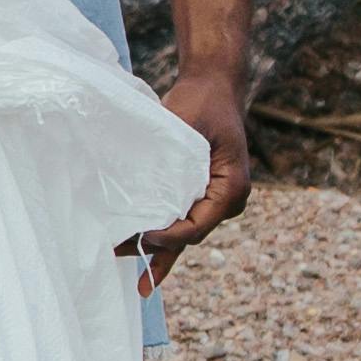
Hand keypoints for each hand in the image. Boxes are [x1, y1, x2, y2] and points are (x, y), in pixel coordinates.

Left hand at [127, 61, 250, 271]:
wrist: (213, 87)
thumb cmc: (201, 102)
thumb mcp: (185, 126)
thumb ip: (171, 161)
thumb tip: (142, 191)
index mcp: (232, 188)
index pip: (197, 226)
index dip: (168, 237)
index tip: (140, 236)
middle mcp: (227, 201)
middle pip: (190, 236)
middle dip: (158, 252)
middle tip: (131, 273)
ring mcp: (215, 200)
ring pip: (184, 232)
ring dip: (157, 247)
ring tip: (128, 267)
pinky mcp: (202, 195)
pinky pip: (183, 220)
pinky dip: (163, 234)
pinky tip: (139, 247)